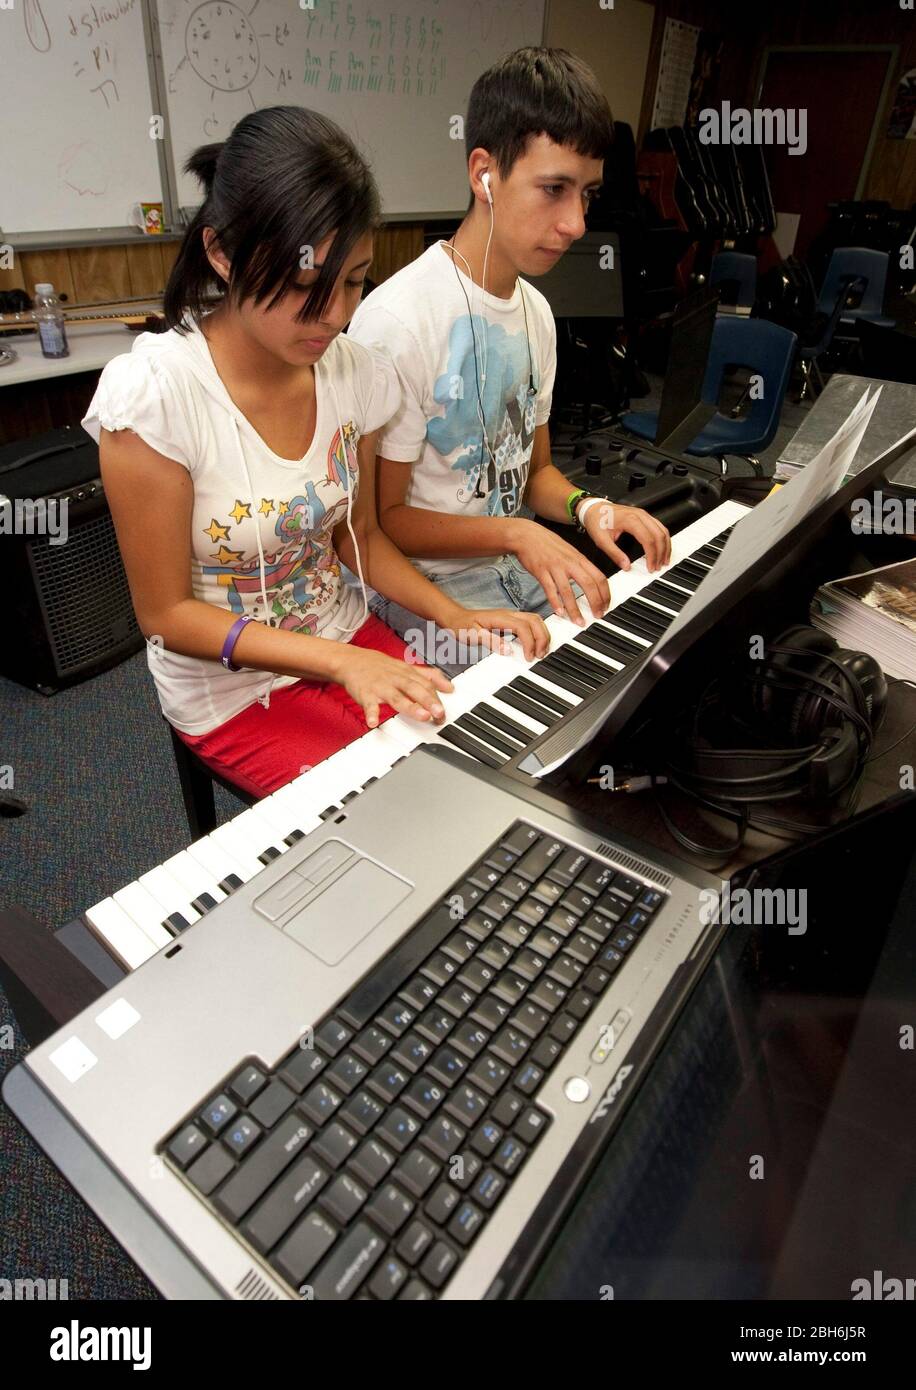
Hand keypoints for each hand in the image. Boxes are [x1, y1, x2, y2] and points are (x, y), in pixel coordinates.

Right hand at [334, 647, 452, 728]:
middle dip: (429, 701)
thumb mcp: (407, 668)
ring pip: (397, 697)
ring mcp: (381, 686)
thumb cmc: (381, 667)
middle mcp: (396, 679)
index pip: (426, 685)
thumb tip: (450, 687)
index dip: (437, 698)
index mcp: (407, 673)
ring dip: (410, 707)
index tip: (445, 713)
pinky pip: (369, 704)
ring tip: (422, 716)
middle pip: (415, 689)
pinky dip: (371, 713)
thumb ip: (429, 677)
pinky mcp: (365, 693)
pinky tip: (373, 722)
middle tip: (440, 713)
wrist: (351, 660)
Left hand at [439, 605, 550, 663]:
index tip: (529, 657)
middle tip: (540, 655)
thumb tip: (508, 650)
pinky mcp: (511, 621)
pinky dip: (537, 634)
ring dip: (542, 635)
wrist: (455, 618)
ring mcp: (511, 617)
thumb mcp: (472, 635)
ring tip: (540, 652)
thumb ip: (491, 641)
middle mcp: (509, 614)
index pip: (523, 627)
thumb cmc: (462, 625)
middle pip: (535, 621)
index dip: (530, 642)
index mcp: (501, 617)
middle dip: (542, 638)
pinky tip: (534, 645)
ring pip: (535, 621)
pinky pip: (530, 624)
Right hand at [506, 518, 609, 624]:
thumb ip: (580, 566)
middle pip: (588, 584)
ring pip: (568, 591)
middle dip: (596, 603)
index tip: (606, 605)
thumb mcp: (570, 551)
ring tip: (579, 621)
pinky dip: (555, 603)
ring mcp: (555, 567)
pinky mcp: (541, 572)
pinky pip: (550, 590)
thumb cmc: (547, 544)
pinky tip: (560, 612)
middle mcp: (569, 563)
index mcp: (579, 558)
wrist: (527, 535)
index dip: (605, 593)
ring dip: (575, 609)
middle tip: (598, 616)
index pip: (599, 577)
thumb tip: (592, 580)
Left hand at [582, 501, 671, 572]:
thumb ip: (615, 554)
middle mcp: (640, 515)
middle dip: (661, 553)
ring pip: (662, 530)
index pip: (648, 539)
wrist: (594, 509)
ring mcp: (643, 514)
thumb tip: (626, 566)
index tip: (651, 567)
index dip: (652, 555)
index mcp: (630, 520)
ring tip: (664, 560)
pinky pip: (659, 527)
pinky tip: (662, 548)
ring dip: (665, 546)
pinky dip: (663, 539)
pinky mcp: (644, 516)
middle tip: (658, 566)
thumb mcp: (602, 540)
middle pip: (659, 535)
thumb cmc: (597, 521)